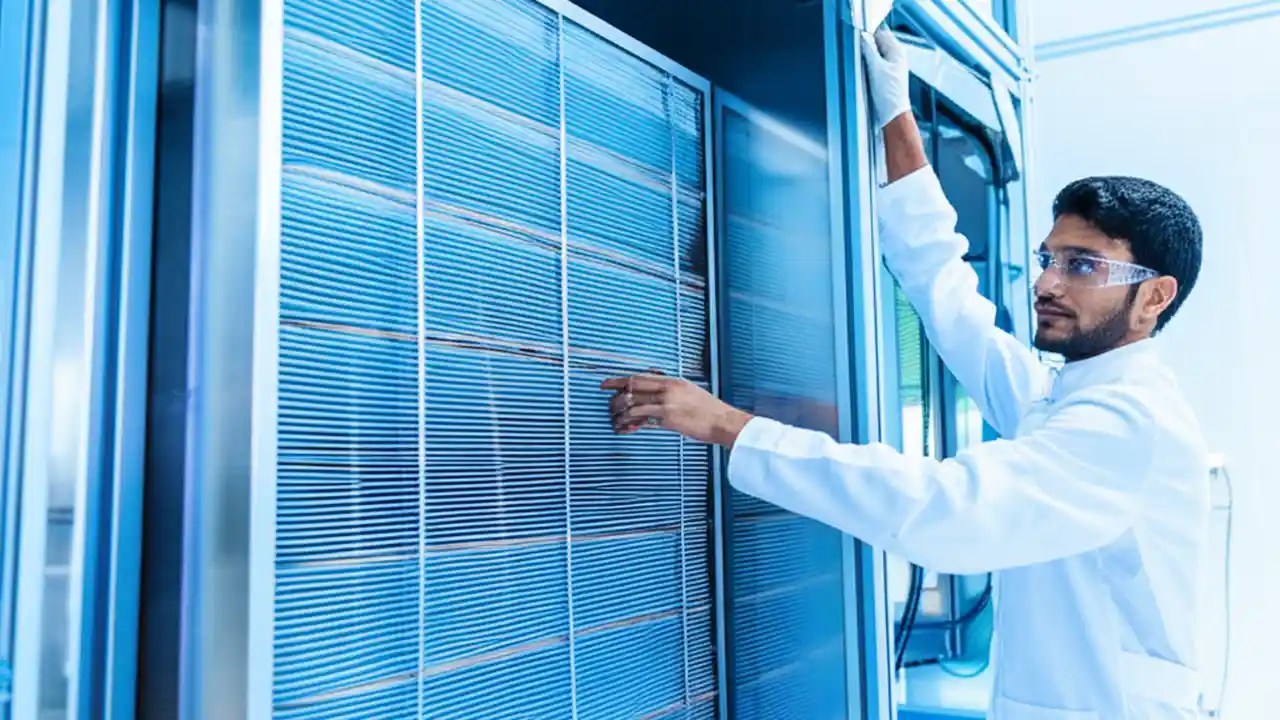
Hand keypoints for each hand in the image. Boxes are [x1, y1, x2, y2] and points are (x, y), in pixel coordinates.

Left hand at [600, 373, 752, 447]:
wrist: (723, 421)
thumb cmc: (710, 410)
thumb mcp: (690, 393)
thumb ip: (672, 392)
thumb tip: (655, 397)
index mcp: (673, 381)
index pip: (640, 377)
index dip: (620, 380)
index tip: (607, 383)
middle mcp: (667, 389)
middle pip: (632, 387)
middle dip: (615, 394)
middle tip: (606, 402)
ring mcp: (666, 403)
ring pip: (633, 404)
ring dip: (620, 412)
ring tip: (615, 419)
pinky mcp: (668, 418)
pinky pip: (642, 419)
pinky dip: (630, 423)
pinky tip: (625, 427)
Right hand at [860, 27, 911, 129]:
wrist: (892, 115)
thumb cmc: (889, 95)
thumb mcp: (876, 69)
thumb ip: (869, 50)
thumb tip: (862, 37)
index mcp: (897, 51)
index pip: (881, 33)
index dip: (868, 34)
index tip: (857, 39)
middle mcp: (895, 57)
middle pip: (877, 43)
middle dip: (866, 46)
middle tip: (856, 53)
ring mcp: (890, 67)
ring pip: (874, 54)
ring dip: (865, 57)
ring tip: (861, 67)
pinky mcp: (884, 77)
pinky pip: (873, 65)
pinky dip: (867, 66)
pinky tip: (863, 73)